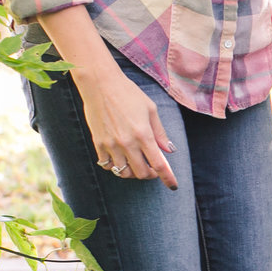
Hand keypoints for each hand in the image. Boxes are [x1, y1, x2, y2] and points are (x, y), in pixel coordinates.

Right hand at [76, 67, 178, 189]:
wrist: (100, 84)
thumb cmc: (128, 93)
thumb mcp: (150, 109)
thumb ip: (160, 132)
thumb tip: (169, 150)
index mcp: (143, 134)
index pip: (159, 164)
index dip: (167, 178)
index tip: (173, 186)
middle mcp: (127, 143)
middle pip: (141, 173)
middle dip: (151, 175)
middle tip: (153, 168)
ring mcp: (111, 145)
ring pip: (124, 172)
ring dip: (133, 172)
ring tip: (137, 164)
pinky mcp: (98, 143)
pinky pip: (107, 165)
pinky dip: (116, 167)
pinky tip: (121, 159)